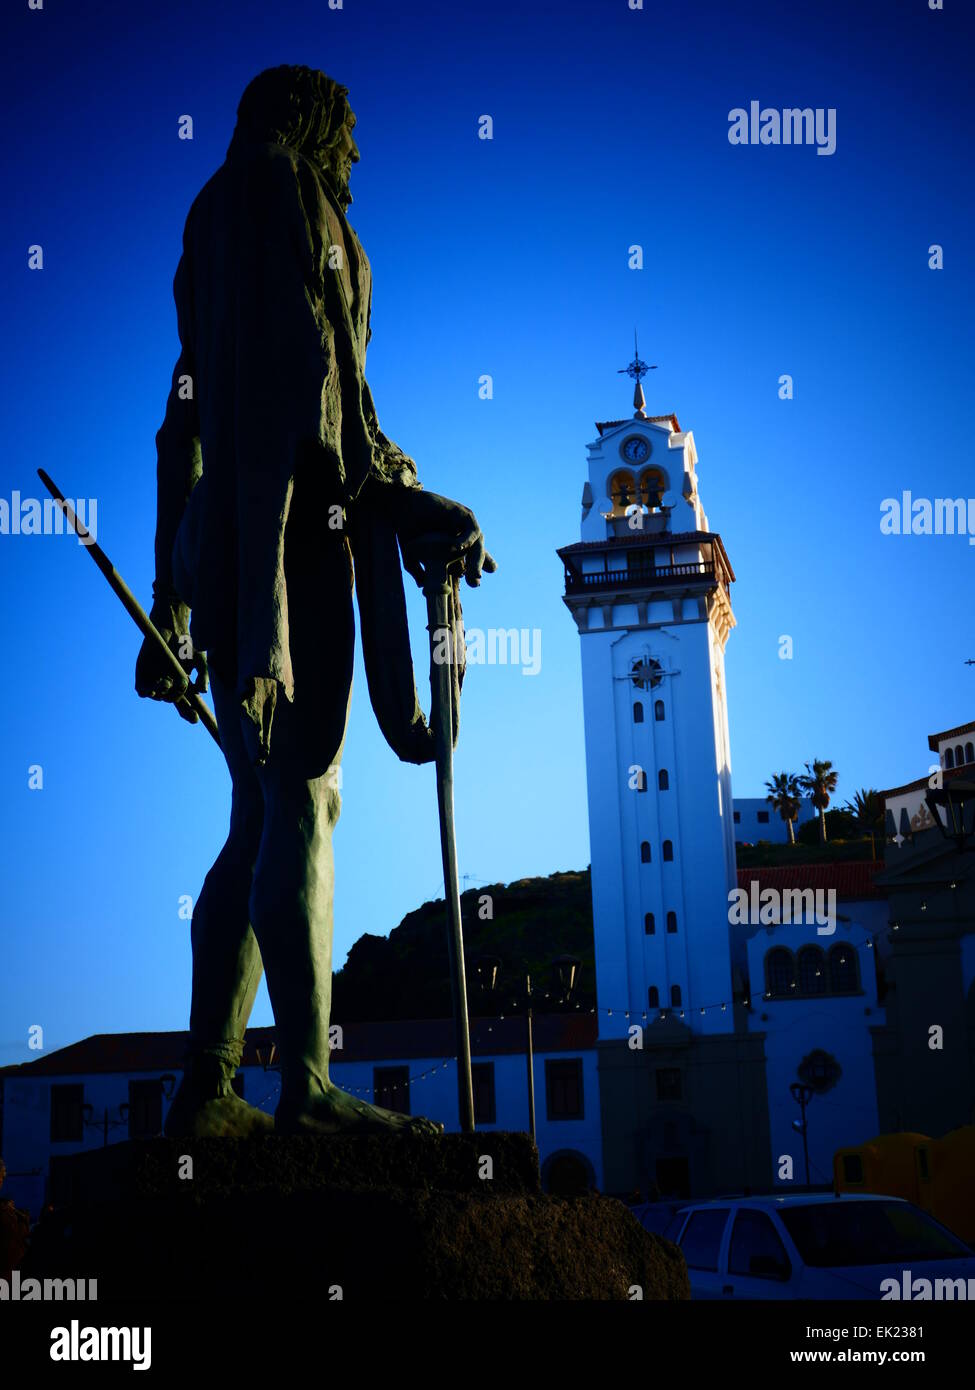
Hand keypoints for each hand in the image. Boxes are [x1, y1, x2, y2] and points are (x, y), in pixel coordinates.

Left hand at [135, 594, 208, 724]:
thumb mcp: (200, 661)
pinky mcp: (142, 674)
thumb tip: (201, 692)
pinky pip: (142, 690)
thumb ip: (203, 676)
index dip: (188, 714)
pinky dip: (149, 691)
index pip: (184, 706)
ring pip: (157, 697)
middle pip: (172, 700)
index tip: (195, 719)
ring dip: (164, 693)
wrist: (171, 627)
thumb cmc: (186, 644)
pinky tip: (156, 686)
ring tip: (168, 681)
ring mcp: (154, 679)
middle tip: (183, 682)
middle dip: (178, 695)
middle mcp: (167, 684)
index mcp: (180, 684)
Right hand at [393, 488, 496, 589]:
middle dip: (478, 567)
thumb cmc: (407, 528)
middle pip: (478, 554)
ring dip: (477, 560)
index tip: (475, 583)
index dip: (475, 571)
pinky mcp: (463, 514)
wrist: (402, 506)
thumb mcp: (411, 554)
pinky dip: (466, 540)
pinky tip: (457, 547)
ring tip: (474, 574)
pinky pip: (471, 530)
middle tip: (474, 582)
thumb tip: (422, 585)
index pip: (471, 561)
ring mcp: (464, 525)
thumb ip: (417, 570)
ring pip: (478, 544)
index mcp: (454, 547)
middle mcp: (462, 536)